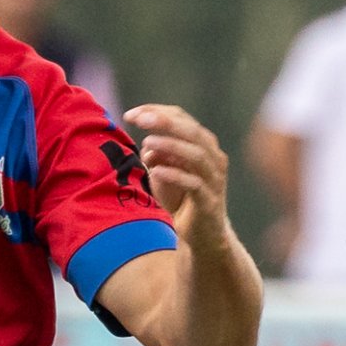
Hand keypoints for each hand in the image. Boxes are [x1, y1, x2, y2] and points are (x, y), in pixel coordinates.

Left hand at [123, 103, 230, 249]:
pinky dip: (175, 175)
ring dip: (171, 146)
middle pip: (192, 132)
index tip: (131, 114)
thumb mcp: (164, 170)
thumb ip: (157, 153)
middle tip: (140, 119)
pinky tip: (156, 171)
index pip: (182, 118)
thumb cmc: (179, 196)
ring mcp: (214, 179)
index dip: (157, 112)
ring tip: (147, 142)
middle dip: (166, 122)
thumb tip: (148, 144)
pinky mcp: (209, 201)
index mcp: (202, 145)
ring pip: (197, 155)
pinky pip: (195, 184)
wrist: (201, 234)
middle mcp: (213, 158)